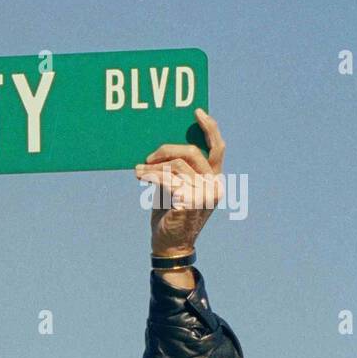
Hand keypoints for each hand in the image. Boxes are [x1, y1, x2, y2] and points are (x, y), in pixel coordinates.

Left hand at [136, 108, 225, 255]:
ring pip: (176, 166)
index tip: (197, 112)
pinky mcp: (189, 202)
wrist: (169, 245)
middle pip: (192, 152)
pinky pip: (168, 180)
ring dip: (154, 166)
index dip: (209, 128)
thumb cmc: (170, 214)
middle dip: (166, 150)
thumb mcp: (175, 188)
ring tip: (139, 170)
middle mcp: (214, 185)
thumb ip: (175, 170)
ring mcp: (204, 194)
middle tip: (149, 156)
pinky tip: (140, 176)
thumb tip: (159, 149)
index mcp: (214, 179)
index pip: (217, 148)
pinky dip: (152, 176)